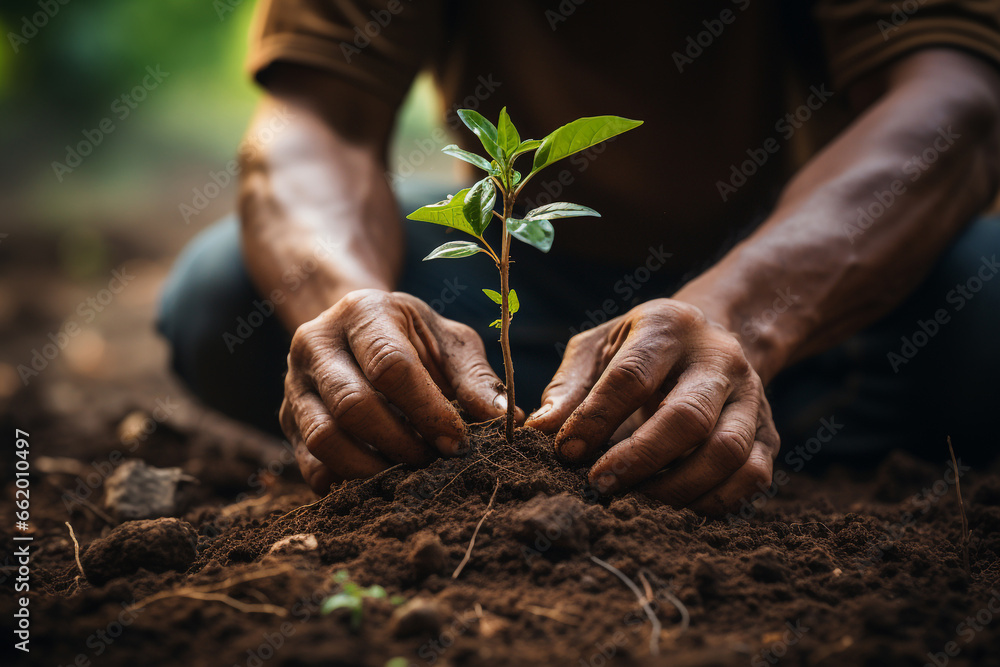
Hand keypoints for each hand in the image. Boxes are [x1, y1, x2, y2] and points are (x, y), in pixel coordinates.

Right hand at [281, 289, 522, 491]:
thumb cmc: (413, 338)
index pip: (391, 365)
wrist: (353, 328)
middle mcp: (316, 343)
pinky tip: (379, 481)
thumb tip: (509, 420)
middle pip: (353, 405)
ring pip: (324, 438)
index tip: (457, 441)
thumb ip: (476, 379)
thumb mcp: (448, 343)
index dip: (428, 410)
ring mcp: (294, 383)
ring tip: (409, 474)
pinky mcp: (286, 420)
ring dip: (373, 468)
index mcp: (363, 312)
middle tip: (435, 462)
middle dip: (402, 443)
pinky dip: (346, 482)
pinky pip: (309, 463)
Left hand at [525, 299, 778, 513]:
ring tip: (634, 500)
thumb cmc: (641, 348)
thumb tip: (537, 431)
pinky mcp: (769, 432)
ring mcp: (751, 397)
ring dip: (675, 488)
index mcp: (668, 328)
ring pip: (727, 452)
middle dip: (638, 460)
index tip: (566, 453)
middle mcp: (719, 360)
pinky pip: (753, 477)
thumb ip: (569, 387)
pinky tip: (674, 506)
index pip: (632, 376)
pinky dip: (712, 502)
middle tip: (598, 486)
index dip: (596, 419)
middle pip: (688, 418)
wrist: (713, 338)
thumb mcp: (599, 347)